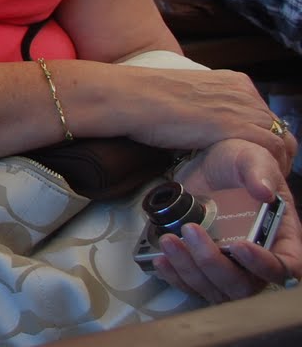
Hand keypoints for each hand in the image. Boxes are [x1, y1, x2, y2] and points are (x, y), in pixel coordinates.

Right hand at [114, 66, 292, 166]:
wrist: (134, 97)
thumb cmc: (146, 98)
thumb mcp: (186, 98)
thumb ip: (205, 108)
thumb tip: (202, 127)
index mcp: (233, 82)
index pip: (264, 114)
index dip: (263, 137)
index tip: (254, 156)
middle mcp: (245, 92)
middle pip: (277, 128)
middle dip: (274, 153)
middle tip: (261, 174)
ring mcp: (244, 108)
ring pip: (281, 141)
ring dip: (275, 163)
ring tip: (261, 183)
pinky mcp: (238, 127)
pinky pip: (272, 151)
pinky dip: (270, 167)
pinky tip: (258, 181)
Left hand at [149, 139, 299, 299]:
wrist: (206, 165)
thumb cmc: (238, 163)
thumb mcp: (252, 157)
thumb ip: (260, 171)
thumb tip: (264, 192)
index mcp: (279, 238)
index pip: (284, 267)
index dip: (265, 265)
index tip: (240, 246)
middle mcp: (256, 260)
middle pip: (243, 285)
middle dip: (214, 263)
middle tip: (190, 230)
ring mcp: (227, 266)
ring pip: (214, 288)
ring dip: (189, 269)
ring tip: (169, 240)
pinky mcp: (200, 265)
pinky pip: (190, 284)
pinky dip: (175, 276)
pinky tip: (162, 258)